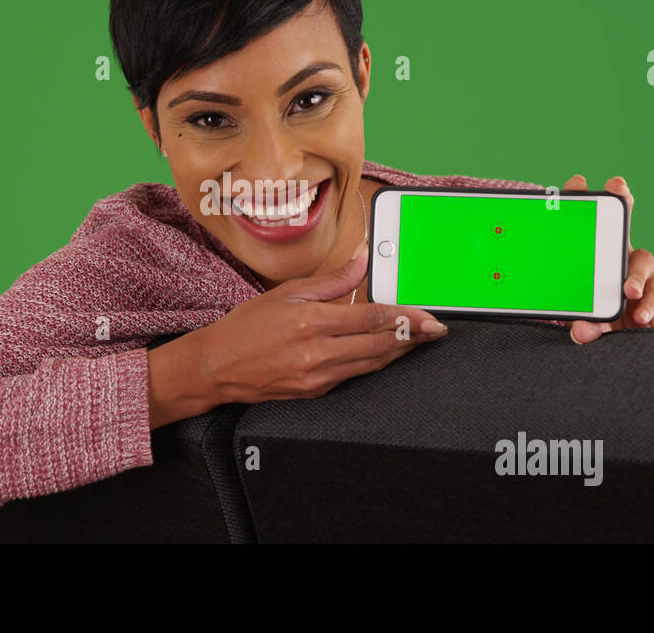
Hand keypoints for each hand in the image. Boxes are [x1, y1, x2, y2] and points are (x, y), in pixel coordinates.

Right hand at [149, 242, 448, 424]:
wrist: (217, 367)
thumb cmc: (246, 326)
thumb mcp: (287, 292)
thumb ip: (331, 280)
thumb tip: (362, 261)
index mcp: (312, 322)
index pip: (372, 319)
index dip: (406, 318)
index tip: (429, 317)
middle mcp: (318, 352)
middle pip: (380, 346)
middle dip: (412, 338)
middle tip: (436, 330)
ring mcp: (317, 376)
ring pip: (371, 364)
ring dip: (398, 352)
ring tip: (418, 340)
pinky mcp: (315, 391)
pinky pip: (353, 376)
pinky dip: (373, 363)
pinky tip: (385, 354)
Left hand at [562, 174, 653, 343]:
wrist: (628, 348)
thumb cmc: (602, 326)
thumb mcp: (586, 324)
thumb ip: (584, 326)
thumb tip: (581, 330)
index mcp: (595, 259)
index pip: (590, 226)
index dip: (584, 202)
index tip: (578, 182)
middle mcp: (620, 259)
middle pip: (623, 224)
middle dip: (621, 202)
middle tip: (616, 186)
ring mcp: (643, 274)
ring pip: (643, 260)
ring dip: (634, 273)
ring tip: (628, 291)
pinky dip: (650, 302)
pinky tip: (640, 315)